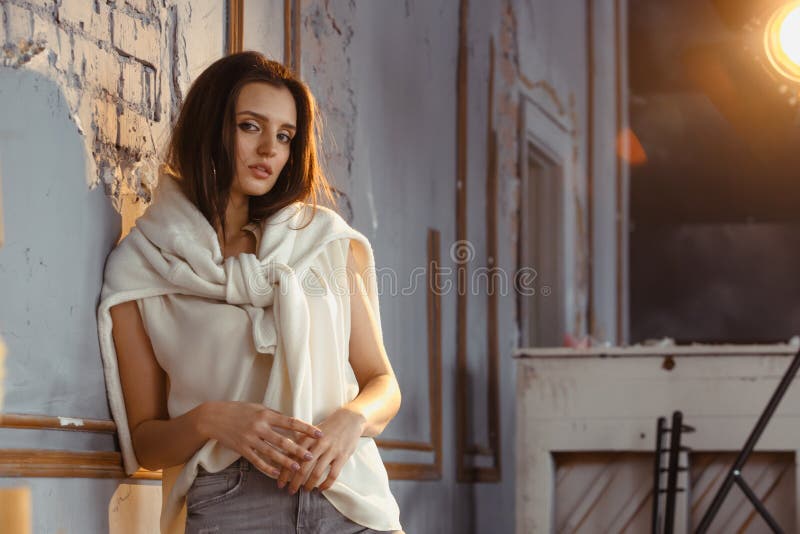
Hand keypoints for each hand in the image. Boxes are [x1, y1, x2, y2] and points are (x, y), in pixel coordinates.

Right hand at [199, 401, 322, 477]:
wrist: (213, 417)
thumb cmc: (238, 410)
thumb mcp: (257, 407)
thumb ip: (273, 415)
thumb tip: (290, 421)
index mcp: (265, 414)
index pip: (290, 422)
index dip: (306, 428)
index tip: (319, 433)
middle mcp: (259, 427)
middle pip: (283, 441)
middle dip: (298, 450)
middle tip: (311, 457)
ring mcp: (250, 439)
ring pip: (271, 453)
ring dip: (285, 462)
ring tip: (297, 468)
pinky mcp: (242, 449)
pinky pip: (257, 461)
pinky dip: (267, 468)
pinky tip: (277, 474)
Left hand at [276, 407, 364, 493]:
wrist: (350, 418)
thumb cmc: (328, 427)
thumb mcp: (312, 432)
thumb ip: (301, 444)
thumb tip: (285, 460)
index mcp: (308, 437)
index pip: (292, 458)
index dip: (284, 472)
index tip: (279, 484)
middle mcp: (318, 444)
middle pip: (302, 468)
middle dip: (294, 482)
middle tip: (290, 491)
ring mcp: (331, 450)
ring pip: (317, 473)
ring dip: (309, 485)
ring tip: (306, 490)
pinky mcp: (342, 455)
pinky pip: (333, 474)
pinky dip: (326, 484)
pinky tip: (321, 489)